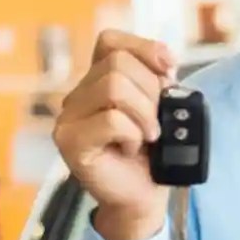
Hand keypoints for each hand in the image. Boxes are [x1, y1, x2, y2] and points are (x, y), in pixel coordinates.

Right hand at [54, 29, 175, 239]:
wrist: (143, 197)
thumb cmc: (152, 155)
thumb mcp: (161, 109)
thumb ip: (156, 80)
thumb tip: (166, 62)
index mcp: (98, 81)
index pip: (110, 41)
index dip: (144, 49)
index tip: (170, 70)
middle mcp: (78, 95)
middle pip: (118, 63)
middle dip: (151, 90)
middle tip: (156, 120)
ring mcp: (69, 118)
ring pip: (114, 86)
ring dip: (144, 113)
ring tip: (147, 135)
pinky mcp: (70, 141)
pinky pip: (111, 119)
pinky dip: (133, 134)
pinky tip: (132, 148)